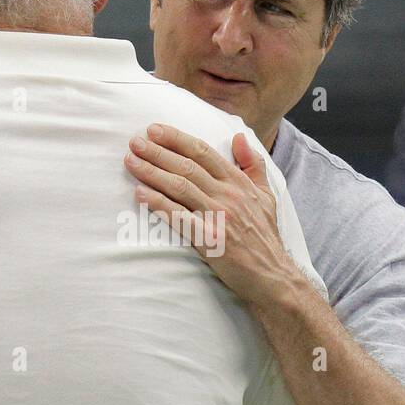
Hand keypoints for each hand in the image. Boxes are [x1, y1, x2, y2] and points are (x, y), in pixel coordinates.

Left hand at [124, 123, 302, 305]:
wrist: (273, 275)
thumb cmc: (265, 236)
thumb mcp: (266, 194)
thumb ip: (252, 165)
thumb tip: (239, 137)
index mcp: (239, 182)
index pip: (203, 152)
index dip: (177, 138)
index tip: (154, 129)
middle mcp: (228, 195)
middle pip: (187, 166)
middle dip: (157, 151)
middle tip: (134, 141)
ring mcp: (218, 216)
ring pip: (179, 187)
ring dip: (152, 172)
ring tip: (131, 161)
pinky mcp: (209, 239)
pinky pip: (179, 217)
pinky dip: (158, 204)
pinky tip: (140, 194)